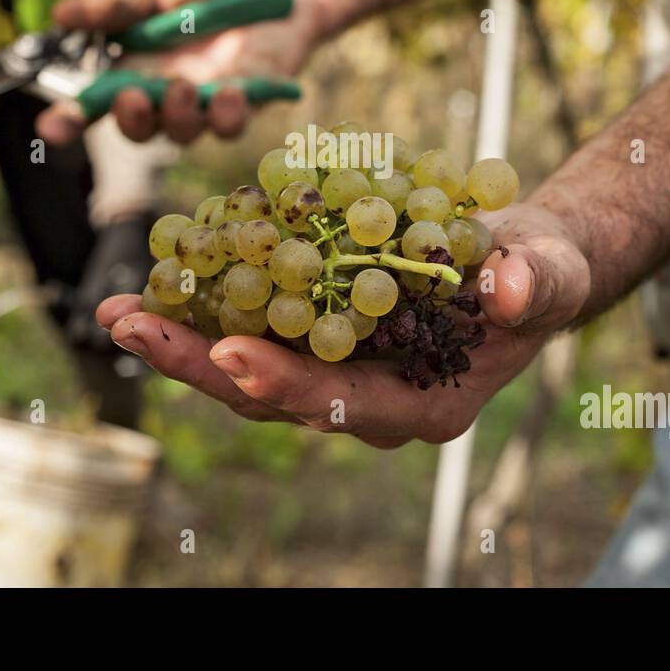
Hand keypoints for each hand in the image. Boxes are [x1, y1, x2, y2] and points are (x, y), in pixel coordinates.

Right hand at [36, 0, 324, 145]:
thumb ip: (116, 4)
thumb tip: (62, 13)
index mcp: (129, 69)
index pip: (91, 104)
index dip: (68, 121)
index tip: (49, 130)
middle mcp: (162, 96)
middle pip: (136, 129)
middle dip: (129, 121)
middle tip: (131, 98)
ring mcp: (204, 105)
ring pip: (182, 133)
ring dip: (177, 115)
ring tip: (183, 84)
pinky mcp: (245, 106)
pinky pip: (231, 124)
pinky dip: (227, 115)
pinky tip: (229, 90)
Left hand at [97, 202, 589, 447]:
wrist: (516, 265)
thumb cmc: (540, 273)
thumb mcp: (552, 273)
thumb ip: (535, 285)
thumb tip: (507, 289)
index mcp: (424, 404)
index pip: (346, 403)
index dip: (289, 383)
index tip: (232, 353)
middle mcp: (367, 403)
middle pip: (273, 398)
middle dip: (200, 367)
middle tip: (133, 331)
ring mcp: (337, 375)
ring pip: (248, 372)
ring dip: (182, 344)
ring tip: (118, 313)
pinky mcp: (316, 340)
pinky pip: (252, 334)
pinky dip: (203, 313)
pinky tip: (155, 286)